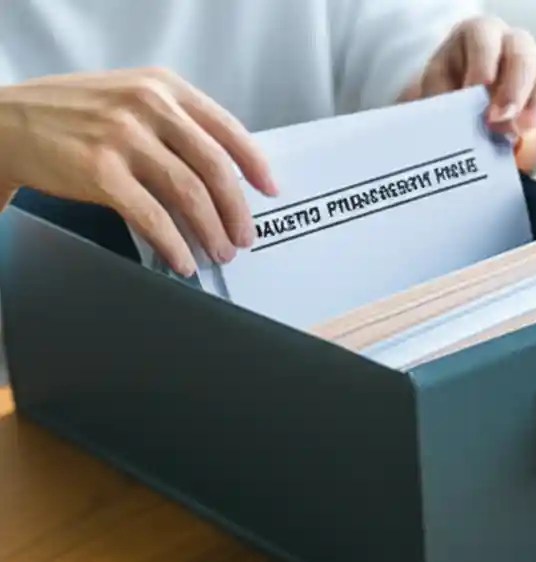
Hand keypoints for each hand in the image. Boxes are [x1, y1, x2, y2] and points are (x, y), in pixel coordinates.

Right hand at [0, 68, 276, 275]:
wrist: (7, 122)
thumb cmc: (72, 114)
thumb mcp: (129, 98)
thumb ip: (174, 123)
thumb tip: (222, 173)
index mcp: (163, 87)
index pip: (226, 128)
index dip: (254, 164)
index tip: (270, 190)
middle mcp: (148, 106)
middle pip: (214, 167)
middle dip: (236, 209)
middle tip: (245, 237)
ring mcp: (124, 137)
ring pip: (189, 193)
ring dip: (211, 230)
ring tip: (220, 252)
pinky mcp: (100, 170)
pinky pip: (152, 215)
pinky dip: (174, 243)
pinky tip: (182, 260)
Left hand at [407, 16, 535, 165]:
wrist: (460, 107)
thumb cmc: (447, 93)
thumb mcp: (438, 93)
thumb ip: (448, 103)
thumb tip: (459, 124)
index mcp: (478, 33)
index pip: (484, 38)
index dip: (482, 64)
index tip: (474, 92)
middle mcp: (510, 41)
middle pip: (522, 50)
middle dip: (513, 86)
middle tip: (500, 119)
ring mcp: (533, 60)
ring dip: (535, 101)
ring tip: (519, 129)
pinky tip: (531, 129)